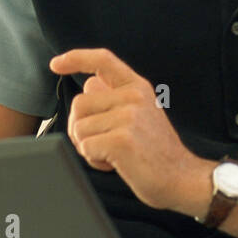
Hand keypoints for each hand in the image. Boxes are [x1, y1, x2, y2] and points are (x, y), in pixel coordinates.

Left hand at [49, 47, 208, 214]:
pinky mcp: (121, 140)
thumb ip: (115, 97)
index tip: (56, 63)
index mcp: (138, 87)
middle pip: (79, 104)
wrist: (181, 178)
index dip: (76, 58)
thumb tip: (90, 83)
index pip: (102, 61)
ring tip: (115, 154)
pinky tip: (116, 164)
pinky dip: (94, 160)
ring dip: (89, 147)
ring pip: (78, 128)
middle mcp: (134, 97)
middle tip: (104, 143)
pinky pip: (85, 148)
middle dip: (81, 128)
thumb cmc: (156, 152)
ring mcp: (128, 117)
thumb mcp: (141, 114)